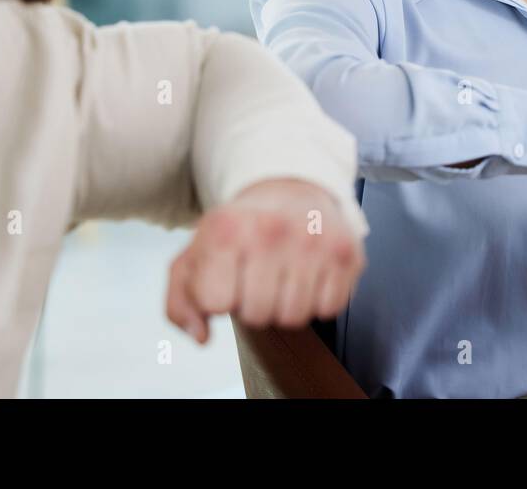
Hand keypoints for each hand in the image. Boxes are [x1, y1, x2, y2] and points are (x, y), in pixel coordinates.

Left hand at [165, 178, 365, 343]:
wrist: (290, 191)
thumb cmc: (239, 231)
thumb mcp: (195, 256)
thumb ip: (180, 302)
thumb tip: (201, 335)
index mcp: (227, 228)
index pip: (215, 303)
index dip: (218, 299)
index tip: (226, 278)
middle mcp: (272, 230)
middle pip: (257, 314)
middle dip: (253, 304)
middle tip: (257, 277)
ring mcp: (313, 241)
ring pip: (294, 316)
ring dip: (285, 305)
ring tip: (282, 276)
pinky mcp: (346, 253)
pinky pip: (328, 309)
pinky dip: (318, 299)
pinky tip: (308, 274)